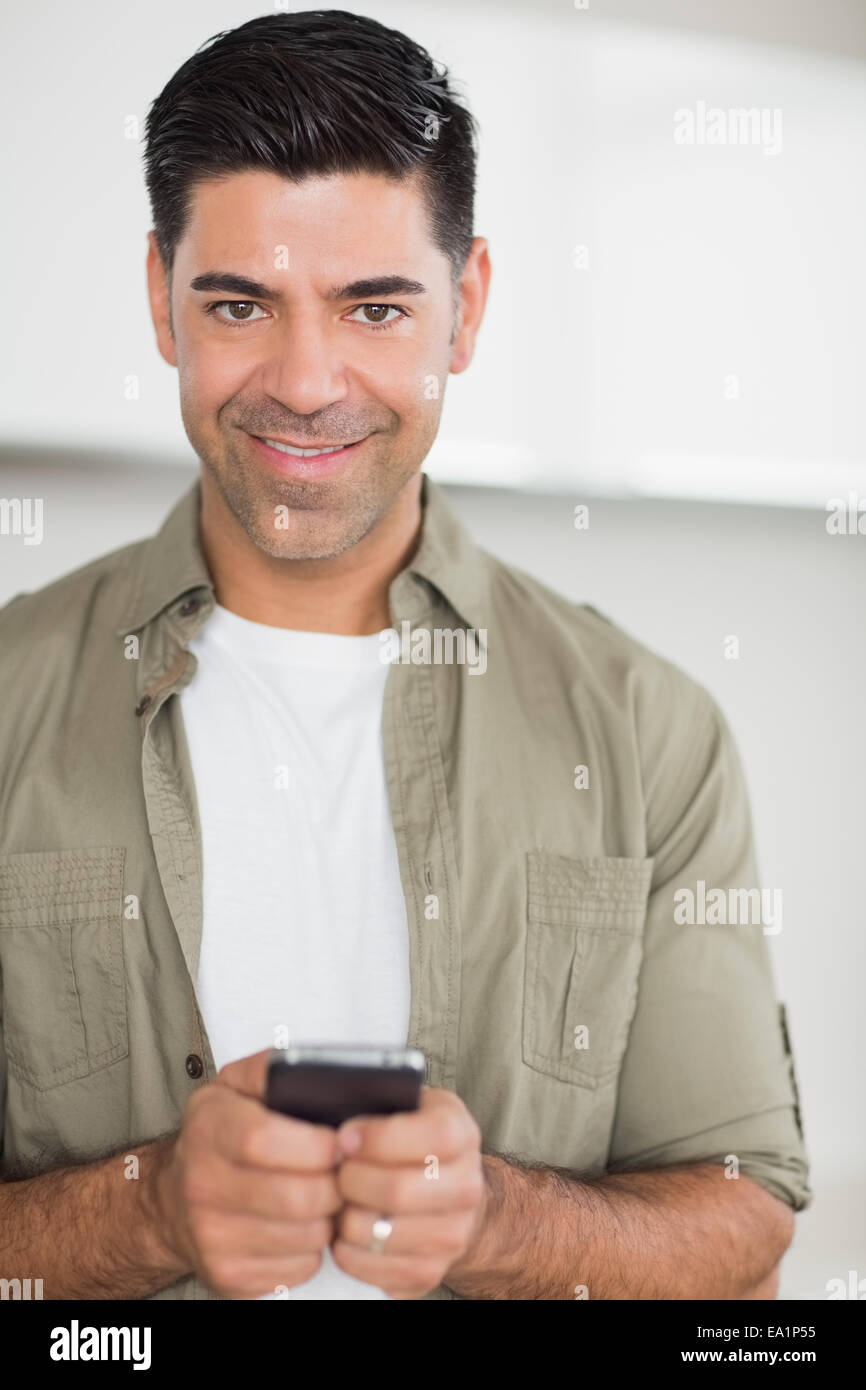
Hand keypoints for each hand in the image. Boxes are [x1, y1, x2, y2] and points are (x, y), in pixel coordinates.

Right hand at [154, 1048, 340, 1298]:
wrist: (172, 1199)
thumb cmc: (218, 1137)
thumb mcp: (235, 1086)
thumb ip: (272, 1069)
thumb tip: (318, 1070)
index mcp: (208, 1126)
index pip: (262, 1140)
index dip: (314, 1145)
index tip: (342, 1142)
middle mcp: (202, 1184)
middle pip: (294, 1197)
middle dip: (335, 1186)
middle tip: (343, 1174)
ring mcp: (212, 1236)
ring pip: (304, 1236)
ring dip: (329, 1218)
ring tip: (325, 1197)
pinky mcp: (228, 1275)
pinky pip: (298, 1268)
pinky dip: (313, 1248)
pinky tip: (304, 1226)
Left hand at [331, 1085, 486, 1298]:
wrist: (448, 1190)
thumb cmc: (411, 1140)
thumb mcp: (406, 1104)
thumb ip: (380, 1100)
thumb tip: (332, 1106)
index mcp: (462, 1133)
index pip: (434, 1136)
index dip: (382, 1137)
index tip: (345, 1137)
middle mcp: (467, 1186)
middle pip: (400, 1191)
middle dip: (352, 1180)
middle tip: (335, 1172)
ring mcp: (454, 1234)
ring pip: (382, 1234)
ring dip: (346, 1219)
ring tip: (338, 1202)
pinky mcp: (431, 1272)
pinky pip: (378, 1272)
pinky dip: (349, 1254)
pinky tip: (343, 1233)